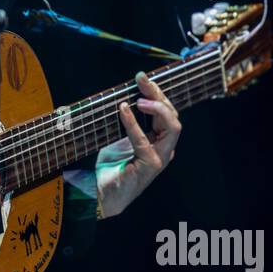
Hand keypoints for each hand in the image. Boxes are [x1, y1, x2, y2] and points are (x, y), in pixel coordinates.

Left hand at [94, 71, 181, 217]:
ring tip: (140, 99)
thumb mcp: (119, 138)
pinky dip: (133, 124)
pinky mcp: (150, 165)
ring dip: (157, 109)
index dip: (156, 93)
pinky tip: (123, 111)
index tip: (141, 77)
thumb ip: (127, 121)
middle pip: (172, 115)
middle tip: (142, 80)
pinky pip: (144, 140)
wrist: (101, 194)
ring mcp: (160, 157)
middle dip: (159, 94)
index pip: (166, 112)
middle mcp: (164, 148)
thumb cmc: (110, 168)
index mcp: (159, 140)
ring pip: (172, 127)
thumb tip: (121, 96)